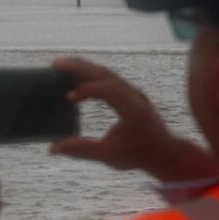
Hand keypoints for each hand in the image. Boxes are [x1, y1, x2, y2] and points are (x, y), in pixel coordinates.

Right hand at [48, 56, 212, 181]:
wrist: (164, 152)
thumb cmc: (139, 155)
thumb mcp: (110, 156)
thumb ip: (82, 150)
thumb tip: (53, 148)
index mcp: (132, 109)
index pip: (108, 90)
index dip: (86, 90)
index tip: (68, 97)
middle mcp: (134, 96)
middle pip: (106, 74)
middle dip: (80, 66)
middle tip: (56, 63)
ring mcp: (134, 93)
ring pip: (107, 73)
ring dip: (85, 67)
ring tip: (62, 65)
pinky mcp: (131, 94)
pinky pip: (110, 79)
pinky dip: (93, 75)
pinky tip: (77, 77)